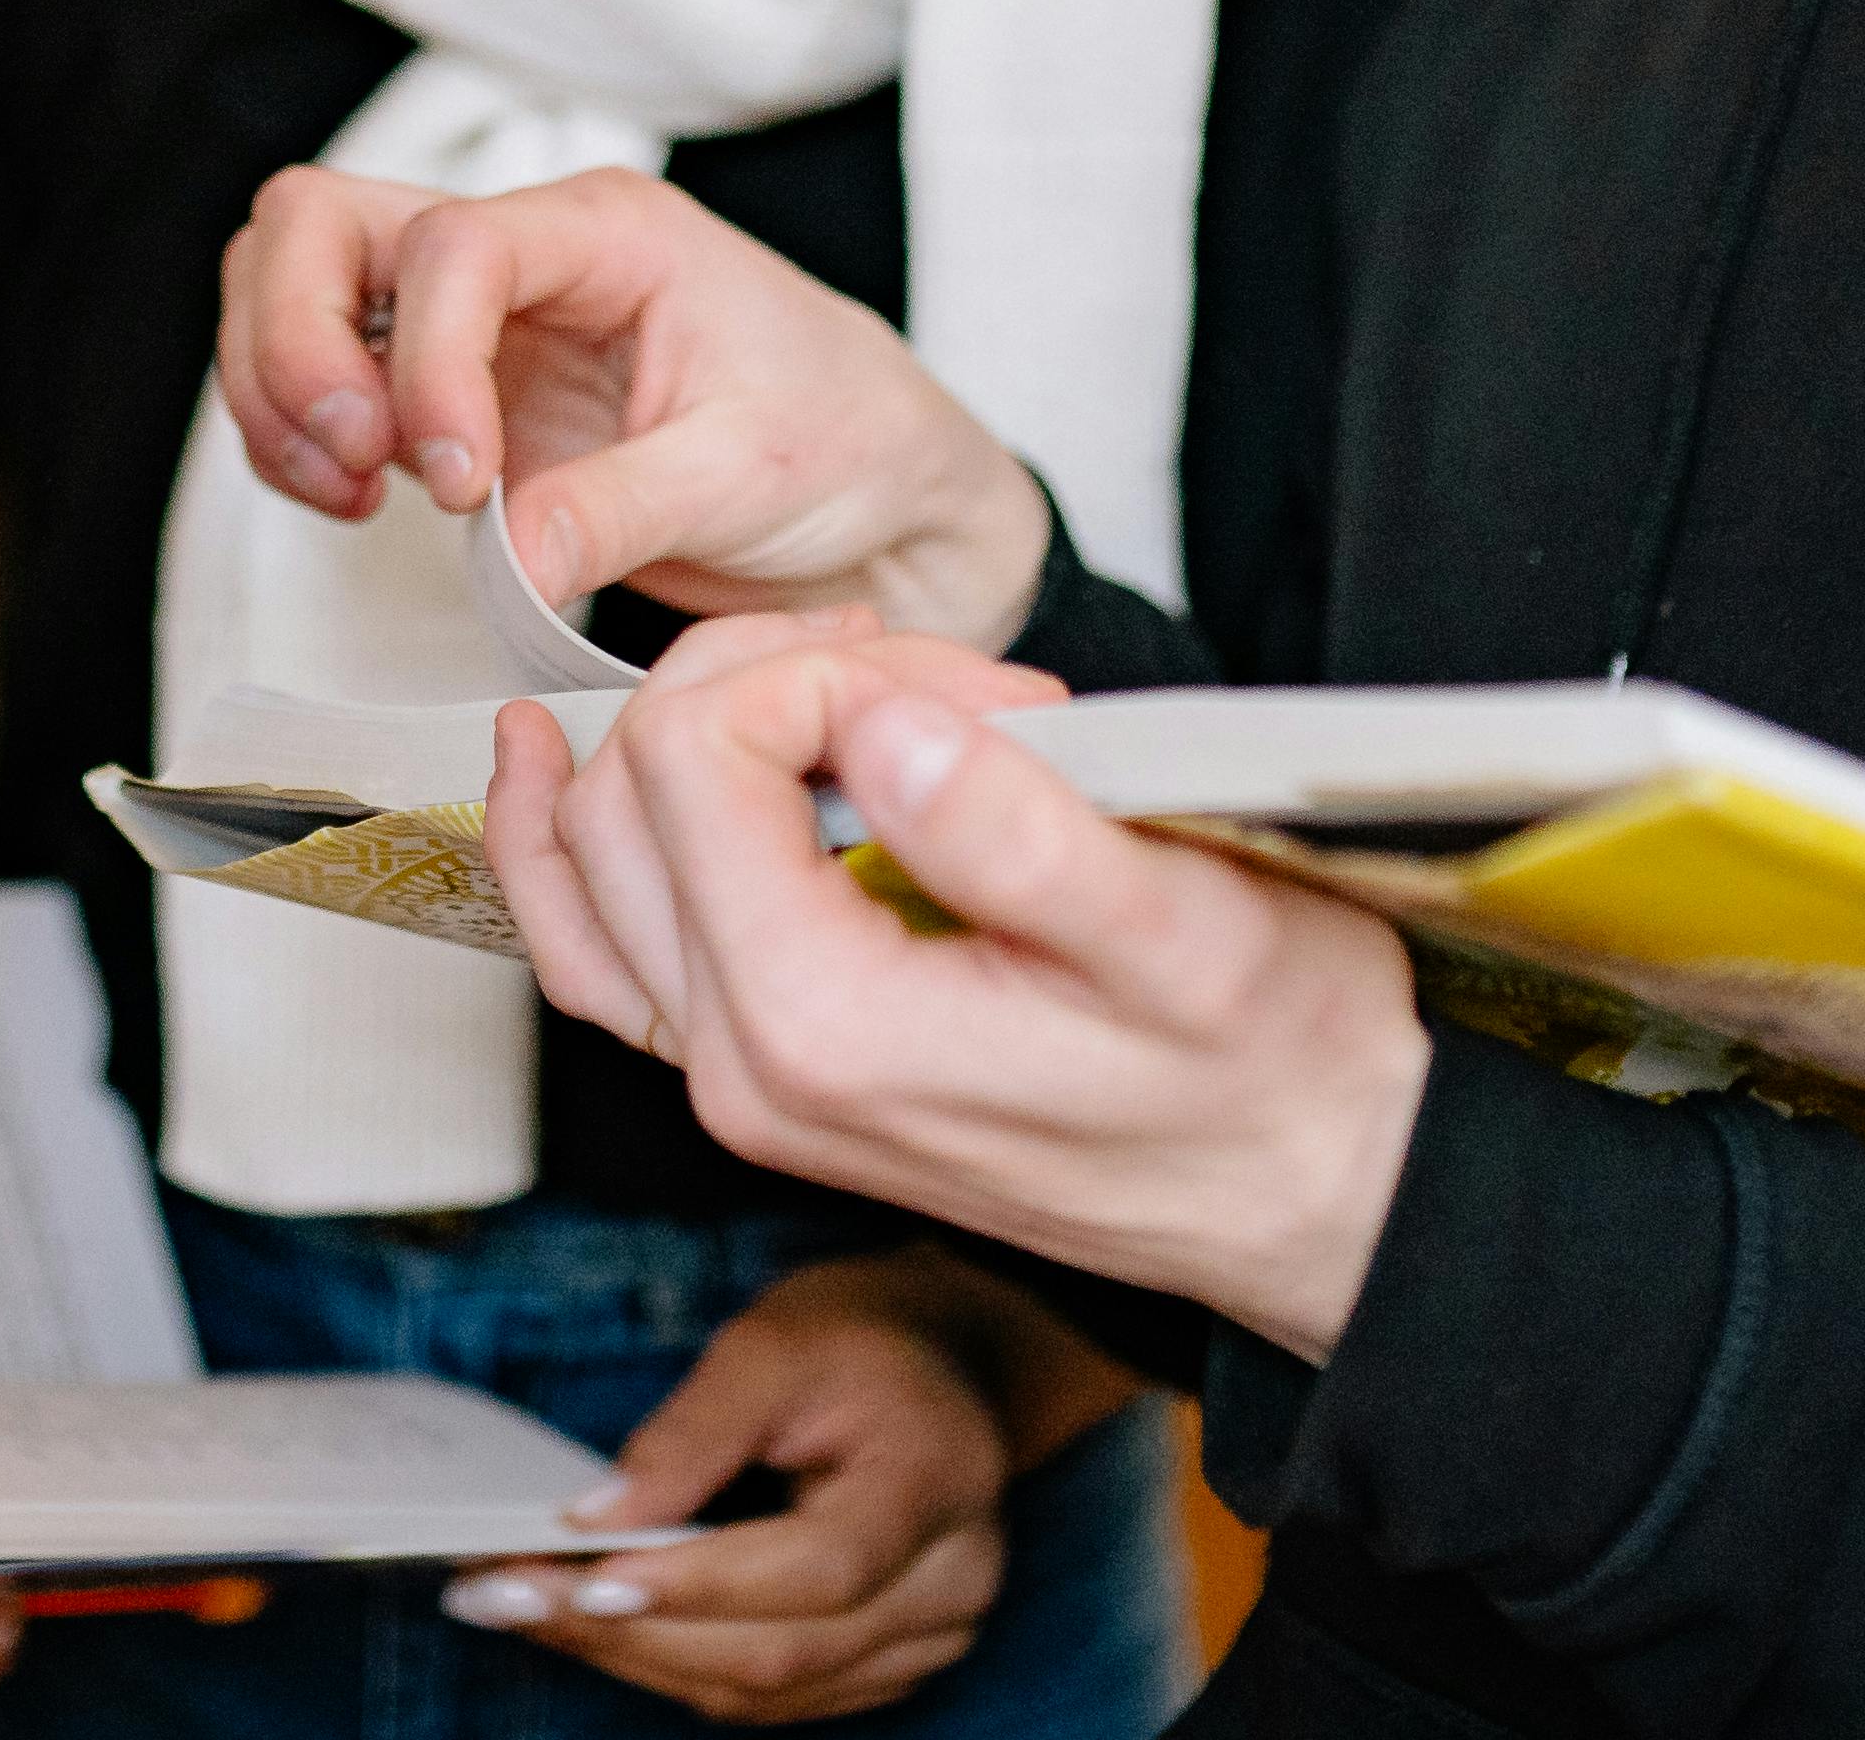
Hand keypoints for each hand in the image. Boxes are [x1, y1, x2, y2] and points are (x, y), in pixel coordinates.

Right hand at [214, 167, 1051, 644]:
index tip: (461, 485)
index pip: (452, 245)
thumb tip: (508, 557)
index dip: (428, 363)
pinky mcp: (454, 392)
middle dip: (295, 340)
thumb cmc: (848, 443)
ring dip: (281, 389)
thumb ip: (622, 510)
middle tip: (354, 462)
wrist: (885, 498)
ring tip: (349, 494)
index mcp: (608, 233)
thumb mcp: (752, 476)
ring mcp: (476, 320)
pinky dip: (300, 437)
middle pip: (320, 222)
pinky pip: (323, 377)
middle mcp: (526, 254)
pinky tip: (359, 503)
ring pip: (294, 285)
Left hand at [434, 1254, 1036, 1723]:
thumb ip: (691, 1433)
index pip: (821, 1568)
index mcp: (938, 1482)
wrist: (942, 1366)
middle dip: (627, 1630)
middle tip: (499, 1594)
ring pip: (765, 1689)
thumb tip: (596, 1519)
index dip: (702, 1584)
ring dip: (632, 1656)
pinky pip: (770, 1695)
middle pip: (780, 1649)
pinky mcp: (884, 1666)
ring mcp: (927, 1638)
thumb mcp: (773, 1342)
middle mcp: (951, 1582)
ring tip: (519, 1607)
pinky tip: (591, 1622)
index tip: (583, 1571)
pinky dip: (673, 1664)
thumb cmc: (859, 1340)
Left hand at [493, 618, 1430, 1359]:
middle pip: (632, 787)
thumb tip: (875, 725)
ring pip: (590, 858)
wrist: (1303, 1197)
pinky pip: (595, 950)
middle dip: (768, 679)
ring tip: (833, 680)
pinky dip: (564, 845)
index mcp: (827, 1028)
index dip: (819, 668)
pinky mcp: (755, 1076)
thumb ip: (1017, 835)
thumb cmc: (1270, 1065)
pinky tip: (561, 762)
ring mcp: (736, 1084)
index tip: (971, 686)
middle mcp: (744, 1071)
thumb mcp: (1187, 933)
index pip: (703, 753)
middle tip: (941, 680)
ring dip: (688, 730)